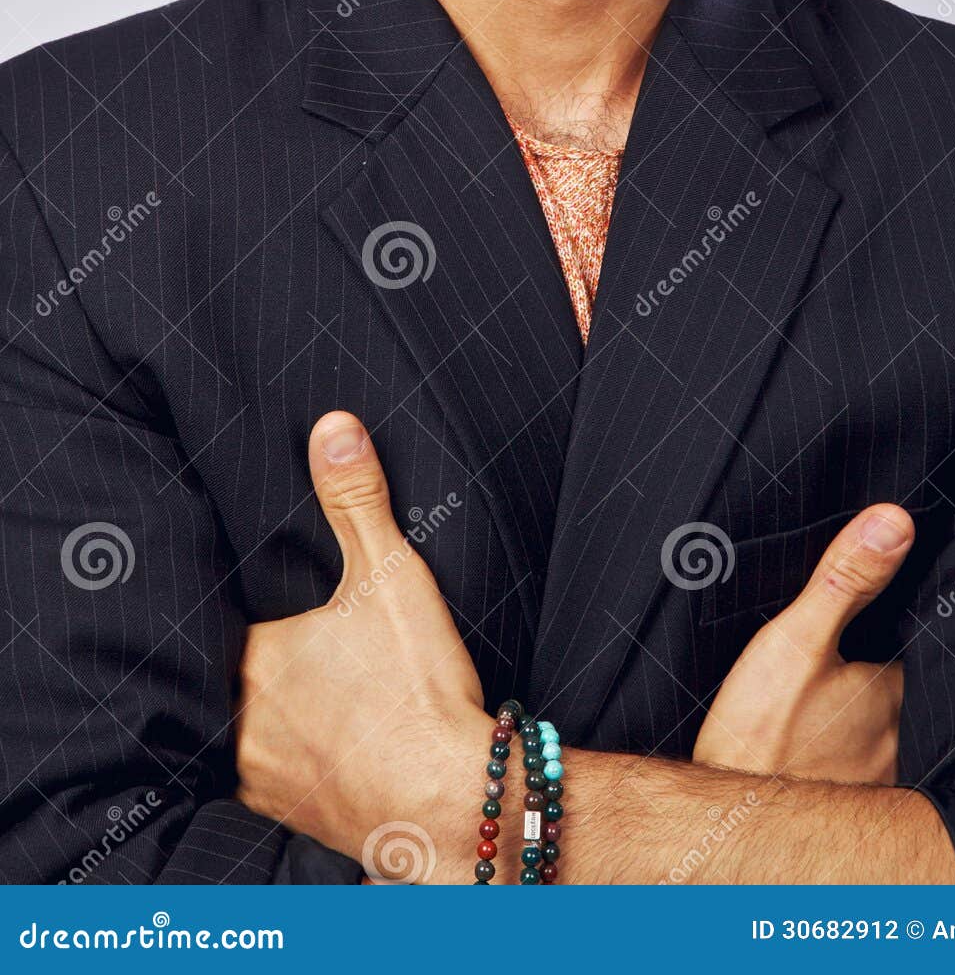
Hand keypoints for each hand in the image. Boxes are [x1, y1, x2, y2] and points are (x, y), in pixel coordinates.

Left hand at [234, 411, 491, 881]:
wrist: (450, 801)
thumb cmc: (416, 690)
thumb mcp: (389, 576)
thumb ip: (356, 499)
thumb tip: (332, 427)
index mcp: (252, 657)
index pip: (216, 619)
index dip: (236, 606)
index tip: (257, 596)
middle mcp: (239, 722)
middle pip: (223, 675)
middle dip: (249, 659)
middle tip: (282, 642)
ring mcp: (258, 776)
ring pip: (237, 730)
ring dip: (258, 712)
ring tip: (295, 691)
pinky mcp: (286, 815)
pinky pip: (261, 779)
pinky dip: (279, 759)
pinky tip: (313, 745)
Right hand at [693, 505, 911, 784]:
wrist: (729, 830)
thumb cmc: (761, 736)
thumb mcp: (796, 640)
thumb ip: (845, 579)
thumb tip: (895, 521)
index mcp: (895, 692)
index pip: (923, 644)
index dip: (906, 625)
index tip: (889, 611)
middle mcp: (902, 740)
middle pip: (907, 690)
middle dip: (884, 672)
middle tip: (853, 657)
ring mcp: (881, 779)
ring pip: (888, 731)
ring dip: (869, 716)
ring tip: (837, 699)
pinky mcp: (853, 807)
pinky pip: (866, 768)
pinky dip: (852, 753)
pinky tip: (821, 746)